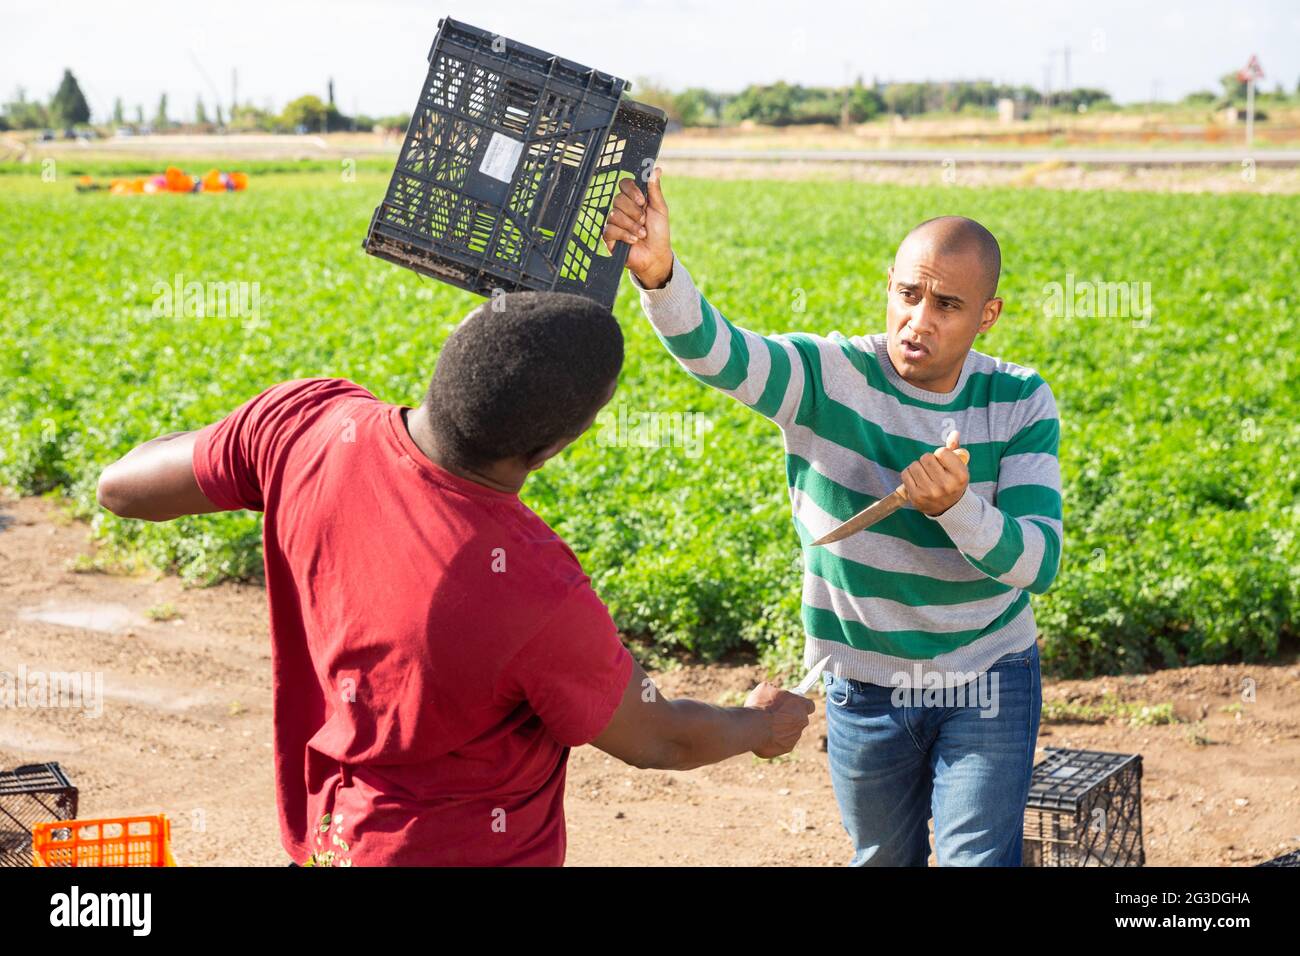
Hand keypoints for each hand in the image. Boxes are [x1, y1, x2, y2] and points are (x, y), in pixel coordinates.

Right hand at [601, 166, 672, 288]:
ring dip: (632, 225)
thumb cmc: (659, 233)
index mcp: (634, 199)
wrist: (656, 255)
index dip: (631, 191)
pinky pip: (610, 229)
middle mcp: (622, 208)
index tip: (642, 201)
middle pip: (618, 198)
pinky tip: (633, 240)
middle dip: (634, 212)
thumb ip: (655, 190)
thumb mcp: (660, 209)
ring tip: (641, 233)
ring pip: (614, 214)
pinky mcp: (609, 236)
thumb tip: (656, 169)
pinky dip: (625, 235)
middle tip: (644, 221)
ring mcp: (614, 222)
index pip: (624, 184)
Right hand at [744, 682, 814, 758]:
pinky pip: (782, 743)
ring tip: (765, 725)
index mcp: (801, 705)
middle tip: (775, 714)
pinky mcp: (786, 748)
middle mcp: (802, 722)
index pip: (810, 705)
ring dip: (781, 729)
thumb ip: (774, 690)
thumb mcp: (765, 688)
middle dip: (790, 717)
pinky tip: (763, 734)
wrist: (753, 727)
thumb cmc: (760, 706)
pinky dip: (774, 740)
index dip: (801, 704)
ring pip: (790, 732)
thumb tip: (773, 690)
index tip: (793, 703)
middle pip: (800, 719)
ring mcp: (795, 737)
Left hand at [901, 429, 969, 516]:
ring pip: (914, 465)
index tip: (943, 462)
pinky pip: (905, 474)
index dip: (941, 454)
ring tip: (925, 474)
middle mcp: (946, 485)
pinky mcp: (916, 497)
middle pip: (926, 457)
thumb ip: (955, 449)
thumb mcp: (958, 467)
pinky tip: (917, 479)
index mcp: (960, 476)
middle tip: (932, 468)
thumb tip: (954, 432)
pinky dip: (909, 473)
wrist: (948, 508)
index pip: (942, 452)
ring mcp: (930, 492)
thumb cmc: (952, 482)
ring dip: (917, 466)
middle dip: (927, 460)